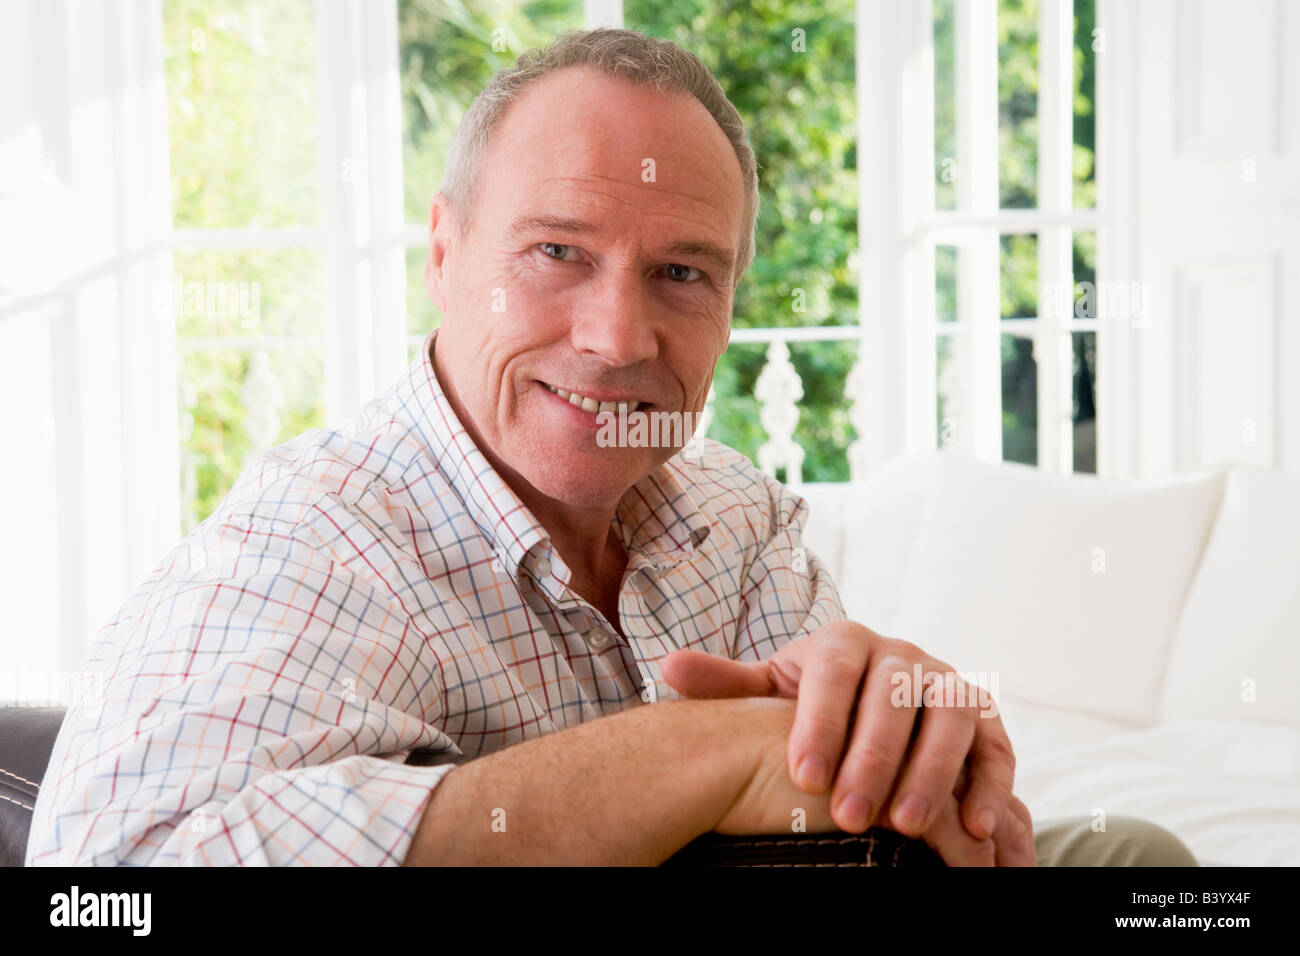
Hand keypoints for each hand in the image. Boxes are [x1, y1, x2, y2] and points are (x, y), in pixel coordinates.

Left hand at [661, 621, 1016, 853]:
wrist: (874, 700)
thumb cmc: (814, 704)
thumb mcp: (772, 693)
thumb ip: (730, 685)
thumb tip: (671, 667)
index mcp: (845, 642)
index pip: (835, 671)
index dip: (821, 721)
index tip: (803, 777)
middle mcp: (902, 655)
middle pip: (893, 697)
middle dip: (872, 759)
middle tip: (849, 817)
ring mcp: (948, 681)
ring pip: (950, 717)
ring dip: (933, 772)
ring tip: (906, 826)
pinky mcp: (986, 717)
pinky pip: (997, 746)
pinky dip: (991, 783)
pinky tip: (975, 826)